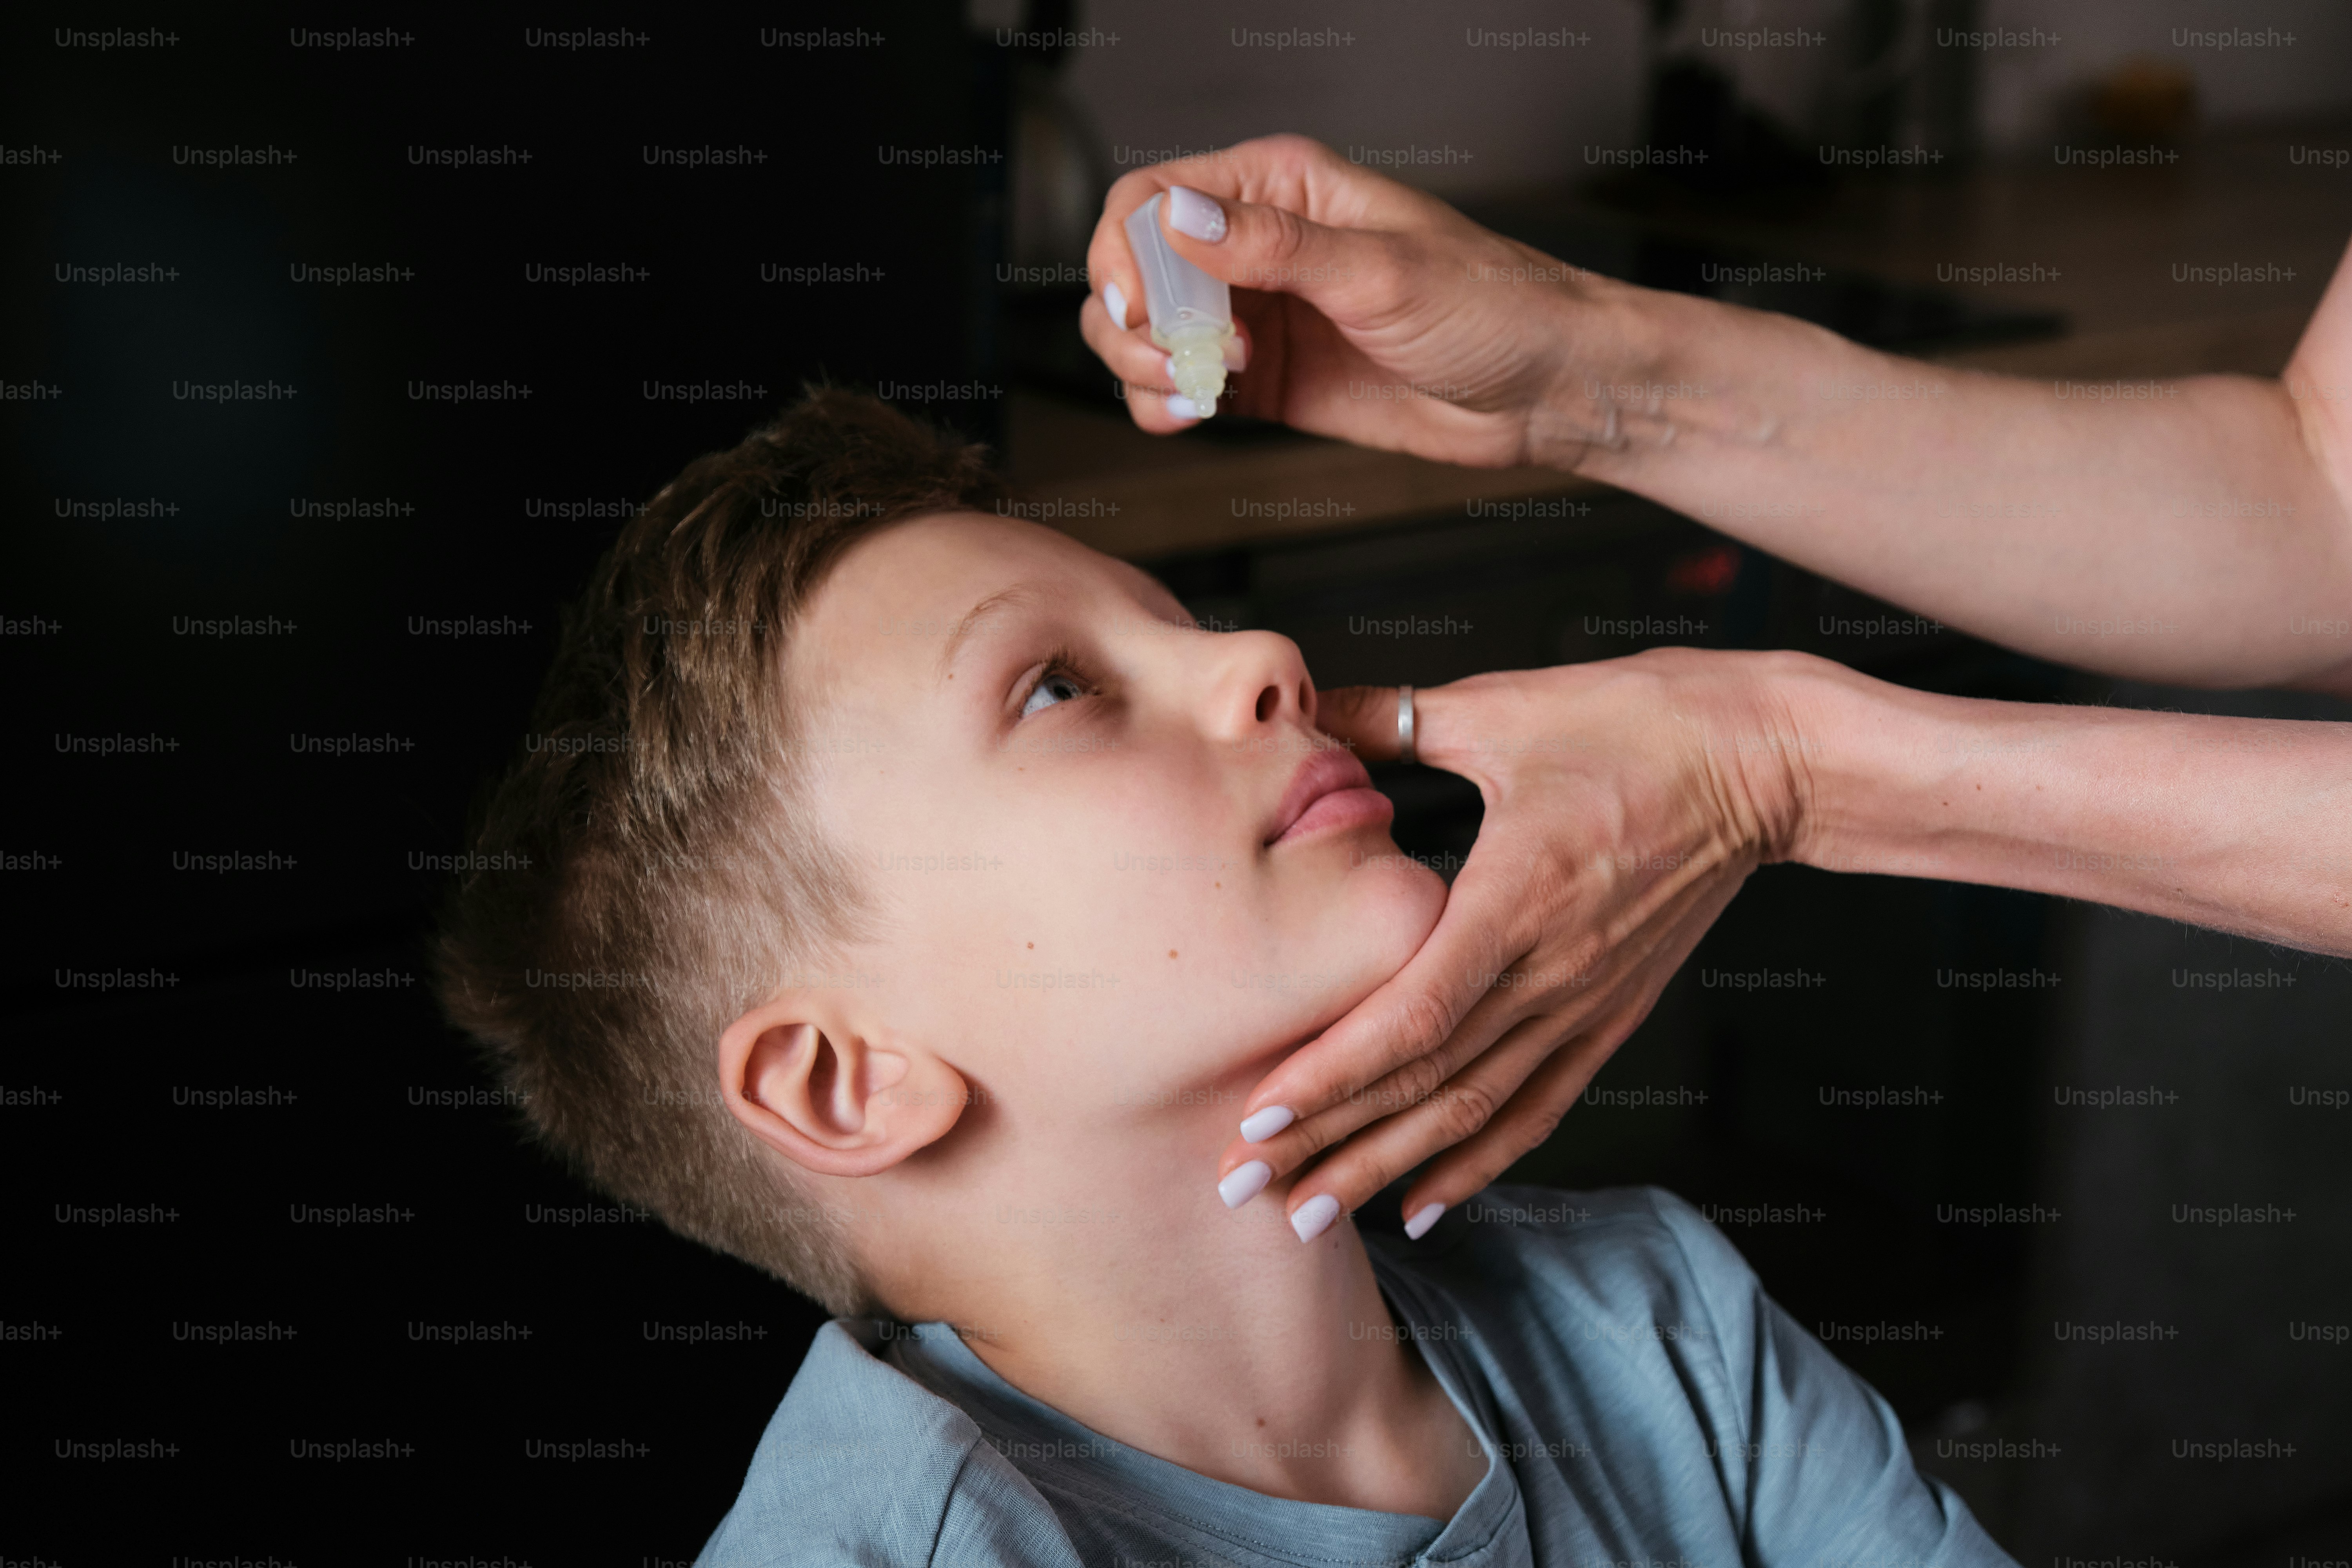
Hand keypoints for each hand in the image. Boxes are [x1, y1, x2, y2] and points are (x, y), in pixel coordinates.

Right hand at [1078, 133, 1623, 464]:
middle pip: (1134, 268)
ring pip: (1146, 332)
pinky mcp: (1264, 380)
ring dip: (1143, 365)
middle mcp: (1258, 246)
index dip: (1126, 252)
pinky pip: (1181, 386)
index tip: (1141, 308)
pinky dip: (1164, 404)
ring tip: (1196, 394)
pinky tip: (1191, 415)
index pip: (1153, 199)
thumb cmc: (1492, 308)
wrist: (1542, 390)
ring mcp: (1257, 315)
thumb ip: (1278, 248)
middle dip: (1134, 320)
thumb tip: (1184, 219)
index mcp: (1282, 188)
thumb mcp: (1383, 271)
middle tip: (1183, 360)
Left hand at [1221, 650, 1820, 1237]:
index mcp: (1514, 901)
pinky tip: (1421, 1205)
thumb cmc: (1639, 723)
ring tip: (1308, 1214)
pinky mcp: (1610, 1017)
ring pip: (1473, 1112)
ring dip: (1386, 1169)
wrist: (1761, 760)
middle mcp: (1549, 973)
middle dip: (1327, 1143)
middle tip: (1241, 1188)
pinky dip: (1478, 1163)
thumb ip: (1395, 718)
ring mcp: (1584, 1005)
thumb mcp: (1507, 708)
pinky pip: (1537, 1108)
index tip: (1257, 1119)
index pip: (1411, 1019)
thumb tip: (1303, 706)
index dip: (1330, 1076)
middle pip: (1425, 1084)